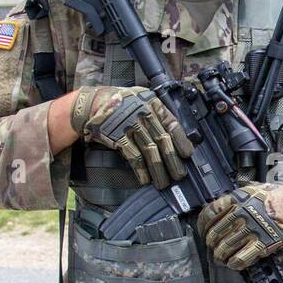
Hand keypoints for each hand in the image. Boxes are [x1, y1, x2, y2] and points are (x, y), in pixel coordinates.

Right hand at [71, 86, 193, 189]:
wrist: (94, 103)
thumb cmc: (123, 103)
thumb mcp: (143, 99)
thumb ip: (158, 114)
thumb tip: (175, 135)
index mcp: (153, 104)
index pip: (172, 124)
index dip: (182, 141)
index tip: (188, 155)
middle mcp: (143, 114)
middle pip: (163, 140)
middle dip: (172, 160)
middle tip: (179, 175)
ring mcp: (130, 125)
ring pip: (149, 151)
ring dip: (158, 169)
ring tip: (163, 183)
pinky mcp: (118, 137)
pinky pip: (133, 156)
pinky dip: (140, 169)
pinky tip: (145, 179)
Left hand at [196, 182, 282, 270]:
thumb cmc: (277, 197)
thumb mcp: (253, 188)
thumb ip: (236, 196)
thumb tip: (221, 206)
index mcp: (237, 199)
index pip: (209, 213)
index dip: (202, 225)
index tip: (202, 230)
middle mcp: (241, 214)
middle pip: (215, 233)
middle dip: (211, 242)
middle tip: (212, 246)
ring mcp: (251, 230)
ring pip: (225, 248)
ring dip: (220, 255)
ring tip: (220, 257)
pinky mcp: (261, 244)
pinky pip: (241, 258)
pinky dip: (234, 263)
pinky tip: (233, 263)